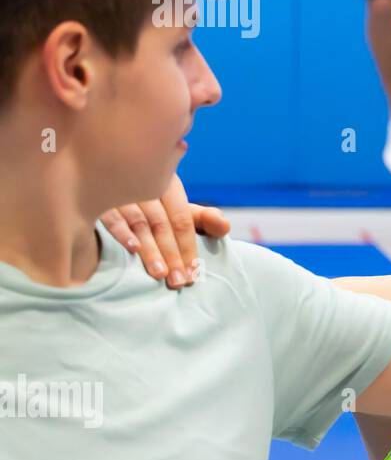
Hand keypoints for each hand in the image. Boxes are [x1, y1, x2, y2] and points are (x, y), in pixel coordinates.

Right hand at [100, 174, 230, 288]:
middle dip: (172, 254)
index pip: (183, 219)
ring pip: (139, 223)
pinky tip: (133, 250)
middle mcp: (144, 184)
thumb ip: (202, 218)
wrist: (104, 177)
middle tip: (179, 281)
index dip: (189, 247)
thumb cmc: (149, 201)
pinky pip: (111, 217)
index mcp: (167, 183)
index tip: (193, 273)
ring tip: (160, 274)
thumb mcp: (175, 206)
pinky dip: (122, 233)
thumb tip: (225, 227)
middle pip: (162, 224)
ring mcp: (119, 190)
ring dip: (151, 250)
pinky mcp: (96, 198)